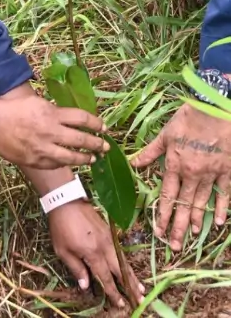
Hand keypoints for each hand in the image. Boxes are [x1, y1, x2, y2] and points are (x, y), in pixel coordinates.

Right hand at [0, 97, 107, 169]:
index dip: (97, 124)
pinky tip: (69, 161)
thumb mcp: (36, 103)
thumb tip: (74, 118)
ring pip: (73, 157)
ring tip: (93, 159)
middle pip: (83, 139)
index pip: (83, 119)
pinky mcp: (36, 160)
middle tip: (105, 146)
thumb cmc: (13, 110)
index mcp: (52, 114)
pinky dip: (65, 162)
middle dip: (98, 144)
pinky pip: (56, 164)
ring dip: (86, 158)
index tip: (103, 127)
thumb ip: (55, 111)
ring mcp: (44, 148)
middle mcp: (51, 131)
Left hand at [48, 200, 143, 307]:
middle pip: (121, 271)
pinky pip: (121, 252)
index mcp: (93, 254)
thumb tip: (86, 286)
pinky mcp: (110, 233)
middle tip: (140, 300)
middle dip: (131, 287)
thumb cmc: (61, 227)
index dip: (113, 292)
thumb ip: (76, 268)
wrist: (66, 202)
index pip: (106, 277)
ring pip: (124, 261)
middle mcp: (105, 248)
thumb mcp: (62, 250)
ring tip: (141, 289)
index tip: (121, 303)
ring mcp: (110, 239)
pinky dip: (127, 263)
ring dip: (132, 276)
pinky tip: (129, 270)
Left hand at [133, 102, 230, 249]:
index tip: (158, 230)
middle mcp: (191, 174)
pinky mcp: (227, 171)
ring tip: (191, 236)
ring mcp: (211, 173)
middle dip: (178, 226)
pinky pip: (224, 193)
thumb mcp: (165, 134)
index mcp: (174, 165)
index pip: (166, 196)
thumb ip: (150, 152)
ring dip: (196, 220)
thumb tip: (133, 163)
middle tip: (174, 245)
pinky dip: (222, 208)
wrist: (214, 110)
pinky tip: (218, 223)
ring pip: (202, 202)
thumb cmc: (188, 119)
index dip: (162, 214)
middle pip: (184, 205)